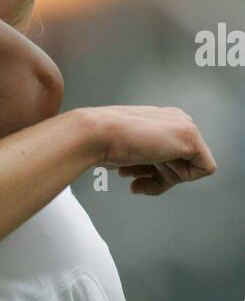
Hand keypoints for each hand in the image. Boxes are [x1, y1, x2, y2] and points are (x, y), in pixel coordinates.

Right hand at [85, 106, 216, 195]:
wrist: (96, 134)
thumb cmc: (103, 142)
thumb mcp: (127, 152)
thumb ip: (144, 158)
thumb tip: (150, 173)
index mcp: (162, 120)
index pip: (172, 155)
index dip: (154, 172)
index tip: (132, 174)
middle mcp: (176, 120)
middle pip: (183, 164)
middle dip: (158, 178)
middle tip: (134, 177)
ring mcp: (185, 127)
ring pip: (190, 169)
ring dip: (163, 180)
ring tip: (135, 176)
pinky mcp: (191, 138)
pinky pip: (204, 169)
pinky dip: (180, 178)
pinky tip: (154, 170)